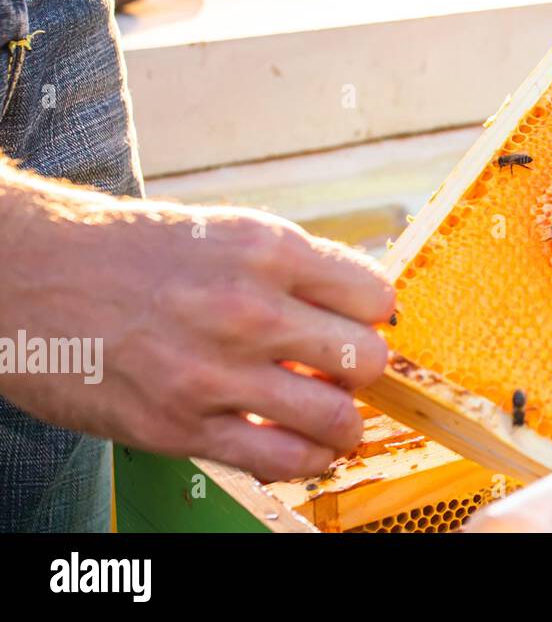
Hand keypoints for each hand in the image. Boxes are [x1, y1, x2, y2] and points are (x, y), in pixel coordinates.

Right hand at [0, 166, 394, 481]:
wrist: (30, 276)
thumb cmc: (133, 253)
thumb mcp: (225, 232)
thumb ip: (295, 267)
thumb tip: (364, 306)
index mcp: (265, 249)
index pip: (375, 296)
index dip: (375, 317)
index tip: (362, 326)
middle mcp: (247, 308)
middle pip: (367, 358)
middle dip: (363, 370)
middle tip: (341, 372)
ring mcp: (213, 372)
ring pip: (335, 418)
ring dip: (343, 424)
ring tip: (330, 417)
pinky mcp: (180, 425)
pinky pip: (279, 461)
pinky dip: (305, 460)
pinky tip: (300, 447)